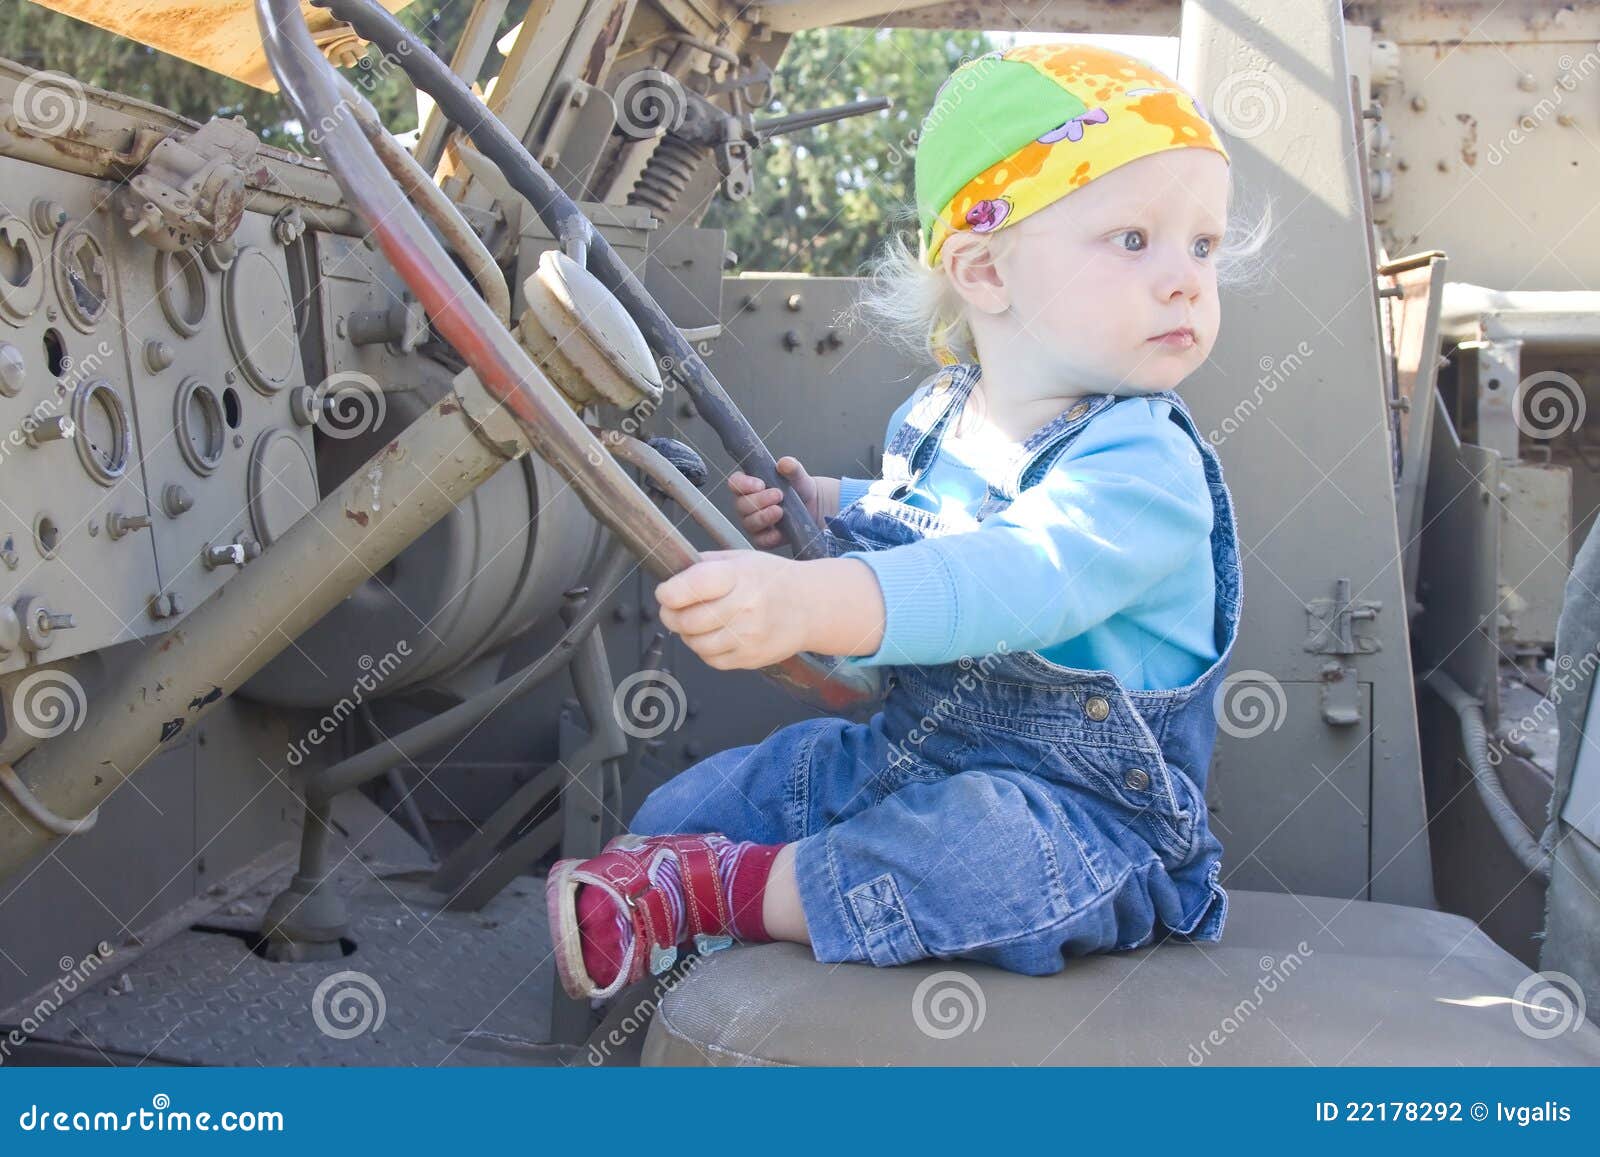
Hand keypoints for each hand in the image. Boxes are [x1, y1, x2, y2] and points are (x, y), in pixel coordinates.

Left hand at [654, 549, 807, 669]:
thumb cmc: (773, 580)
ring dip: (687, 634)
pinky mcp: (749, 658)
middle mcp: (744, 607)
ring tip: (697, 622)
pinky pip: (710, 659)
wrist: (810, 607)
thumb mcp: (741, 559)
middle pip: (687, 620)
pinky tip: (715, 635)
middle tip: (673, 609)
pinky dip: (705, 649)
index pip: (691, 587)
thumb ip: (705, 564)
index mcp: (738, 576)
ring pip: (695, 643)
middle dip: (670, 615)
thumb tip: (672, 575)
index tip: (665, 592)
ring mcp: (747, 636)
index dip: (668, 592)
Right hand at [728, 457, 822, 548]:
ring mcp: (754, 522)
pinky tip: (781, 531)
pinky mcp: (764, 538)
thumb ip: (792, 468)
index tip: (760, 484)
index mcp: (749, 485)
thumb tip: (784, 464)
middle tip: (778, 495)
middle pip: (741, 505)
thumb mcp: (798, 476)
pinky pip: (760, 541)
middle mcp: (747, 505)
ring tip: (780, 511)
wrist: (814, 506)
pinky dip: (770, 537)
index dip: (744, 484)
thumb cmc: (799, 489)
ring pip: (749, 523)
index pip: (735, 483)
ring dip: (764, 517)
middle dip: (760, 500)